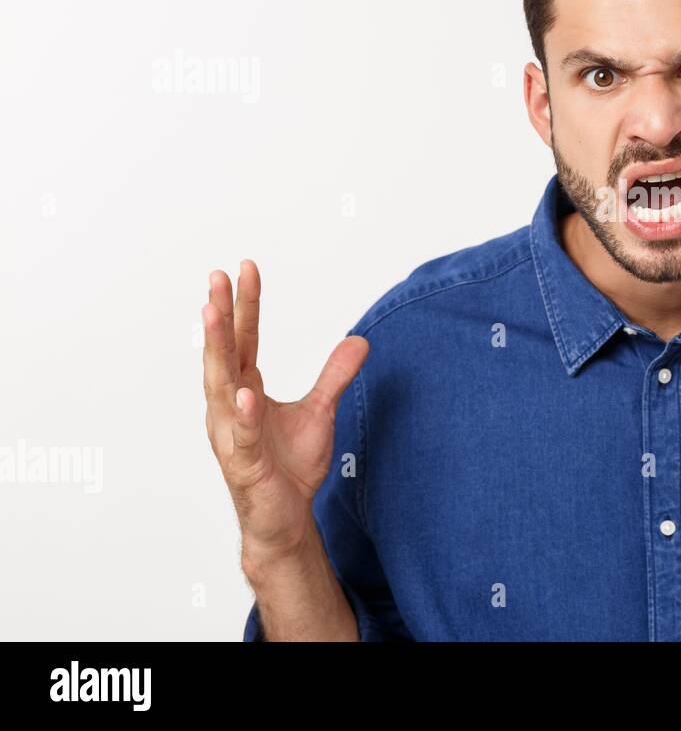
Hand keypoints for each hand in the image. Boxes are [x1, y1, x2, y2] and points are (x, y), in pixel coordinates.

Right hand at [202, 259, 368, 564]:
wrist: (285, 519)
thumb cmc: (290, 468)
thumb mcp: (320, 411)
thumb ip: (335, 375)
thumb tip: (359, 341)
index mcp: (244, 391)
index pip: (242, 340)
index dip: (244, 306)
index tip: (244, 268)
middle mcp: (230, 408)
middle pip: (223, 353)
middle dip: (220, 315)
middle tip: (217, 277)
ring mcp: (232, 435)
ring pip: (221, 385)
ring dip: (217, 349)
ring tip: (214, 313)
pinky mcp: (245, 464)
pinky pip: (245, 435)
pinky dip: (245, 413)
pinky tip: (246, 392)